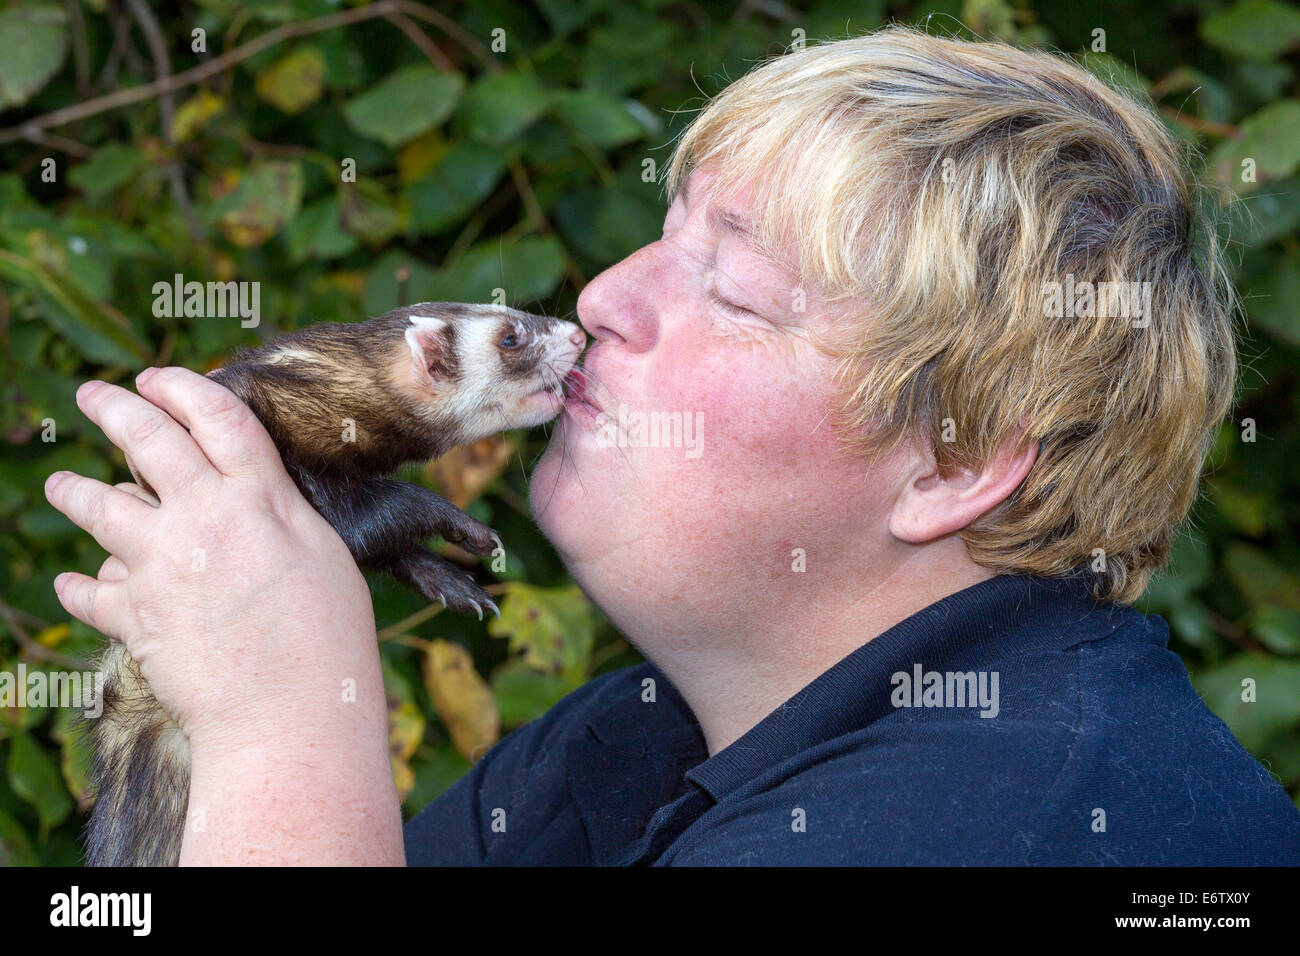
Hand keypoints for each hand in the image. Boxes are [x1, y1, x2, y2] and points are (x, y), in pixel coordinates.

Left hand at [44, 367, 380, 757]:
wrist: (286, 714)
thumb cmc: (329, 639)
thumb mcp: (323, 556)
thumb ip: (278, 515)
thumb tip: (250, 496)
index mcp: (259, 498)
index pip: (217, 416)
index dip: (184, 387)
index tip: (160, 377)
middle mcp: (201, 518)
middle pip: (146, 439)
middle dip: (114, 406)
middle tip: (93, 394)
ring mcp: (158, 565)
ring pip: (98, 505)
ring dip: (75, 489)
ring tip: (62, 483)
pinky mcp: (132, 615)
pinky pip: (90, 591)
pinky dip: (81, 585)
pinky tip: (75, 582)